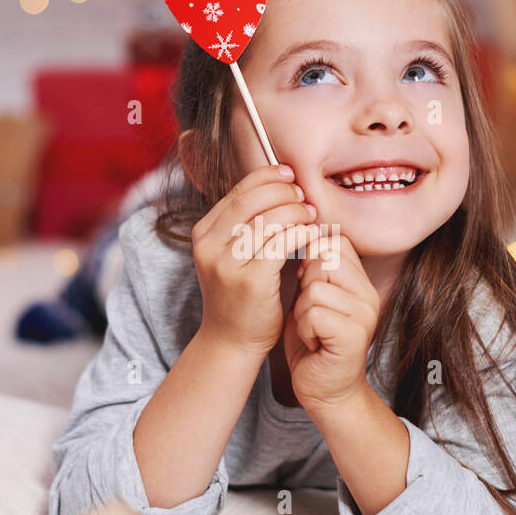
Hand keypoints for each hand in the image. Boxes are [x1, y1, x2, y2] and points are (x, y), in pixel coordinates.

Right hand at [191, 162, 316, 358]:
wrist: (231, 340)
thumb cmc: (240, 295)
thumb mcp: (233, 255)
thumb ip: (247, 224)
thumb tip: (281, 186)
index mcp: (204, 234)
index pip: (237, 192)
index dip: (266, 177)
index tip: (288, 174)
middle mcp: (209, 246)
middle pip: (251, 201)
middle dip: (283, 192)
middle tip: (303, 195)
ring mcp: (227, 264)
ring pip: (267, 221)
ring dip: (295, 211)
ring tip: (310, 214)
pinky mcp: (250, 281)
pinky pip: (280, 245)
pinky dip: (300, 234)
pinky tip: (311, 235)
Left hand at [282, 232, 380, 411]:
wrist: (325, 391)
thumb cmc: (313, 344)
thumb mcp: (310, 300)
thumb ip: (310, 272)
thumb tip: (303, 238)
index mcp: (360, 283)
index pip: (335, 243)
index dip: (311, 260)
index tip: (308, 289)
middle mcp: (368, 295)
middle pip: (323, 259)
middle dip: (304, 286)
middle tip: (310, 316)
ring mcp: (364, 314)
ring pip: (315, 288)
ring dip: (301, 312)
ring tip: (311, 331)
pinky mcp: (353, 335)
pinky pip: (314, 312)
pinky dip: (304, 329)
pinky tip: (314, 343)